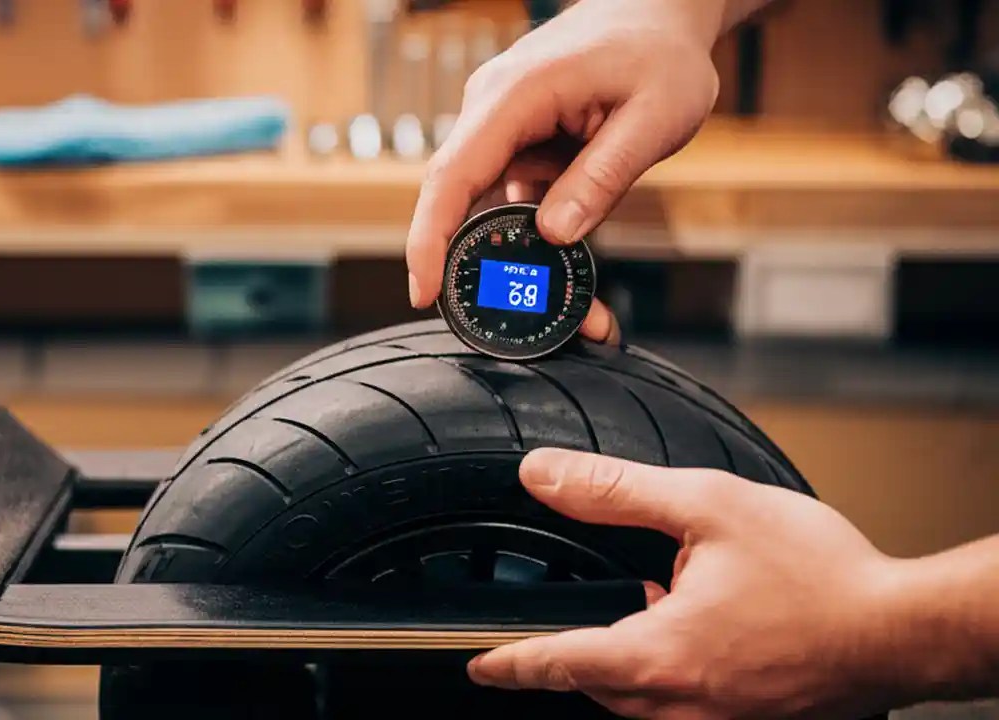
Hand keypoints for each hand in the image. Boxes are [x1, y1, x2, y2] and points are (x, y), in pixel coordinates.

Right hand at [405, 0, 726, 341]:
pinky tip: (572, 268)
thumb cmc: (661, 52)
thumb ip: (603, 176)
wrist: (660, 11)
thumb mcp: (654, 118)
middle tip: (522, 325)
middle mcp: (492, 106)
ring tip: (582, 312)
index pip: (452, 174)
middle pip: (458, 199)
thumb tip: (554, 234)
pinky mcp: (516, 138)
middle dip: (482, 268)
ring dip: (519, 259)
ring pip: (488, 205)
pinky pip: (512, 195)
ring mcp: (500, 122)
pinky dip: (535, 236)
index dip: (429, 238)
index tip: (424, 290)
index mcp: (516, 94)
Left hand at [467, 448, 918, 719]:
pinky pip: (680, 706)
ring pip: (637, 702)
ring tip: (638, 610)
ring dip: (620, 662)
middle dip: (569, 658)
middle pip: (595, 686)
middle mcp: (683, 703)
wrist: (903, 629)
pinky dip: (664, 672)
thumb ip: (614, 491)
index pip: (558, 664)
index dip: (511, 663)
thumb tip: (545, 476)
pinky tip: (688, 626)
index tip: (480, 664)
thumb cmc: (822, 574)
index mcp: (660, 655)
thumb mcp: (706, 506)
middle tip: (556, 630)